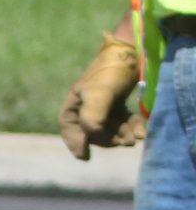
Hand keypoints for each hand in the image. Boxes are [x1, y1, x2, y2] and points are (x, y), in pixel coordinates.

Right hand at [62, 27, 145, 159]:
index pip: (70, 129)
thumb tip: (93, 136)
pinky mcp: (116, 104)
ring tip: (136, 137)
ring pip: (109, 128)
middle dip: (108, 139)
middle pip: (93, 132)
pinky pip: (121, 121)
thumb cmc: (110, 71)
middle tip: (124, 142)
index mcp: (73, 105)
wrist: (131, 52)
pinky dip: (130, 127)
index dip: (76, 144)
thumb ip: (92, 117)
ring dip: (122, 135)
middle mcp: (85, 107)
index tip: (85, 157)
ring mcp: (101, 106)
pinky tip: (140, 131)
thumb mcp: (98, 94)